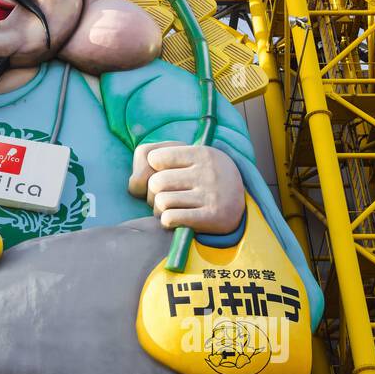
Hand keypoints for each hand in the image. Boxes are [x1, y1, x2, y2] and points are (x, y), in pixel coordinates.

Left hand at [127, 141, 244, 233]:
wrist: (240, 203)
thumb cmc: (204, 177)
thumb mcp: (190, 157)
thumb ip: (157, 157)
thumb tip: (134, 184)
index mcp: (201, 153)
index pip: (153, 157)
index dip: (152, 169)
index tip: (163, 175)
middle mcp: (208, 172)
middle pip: (155, 182)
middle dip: (153, 194)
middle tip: (164, 198)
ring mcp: (211, 195)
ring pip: (161, 202)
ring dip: (159, 210)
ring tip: (171, 209)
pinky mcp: (212, 217)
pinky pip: (171, 218)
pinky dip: (167, 221)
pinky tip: (177, 219)